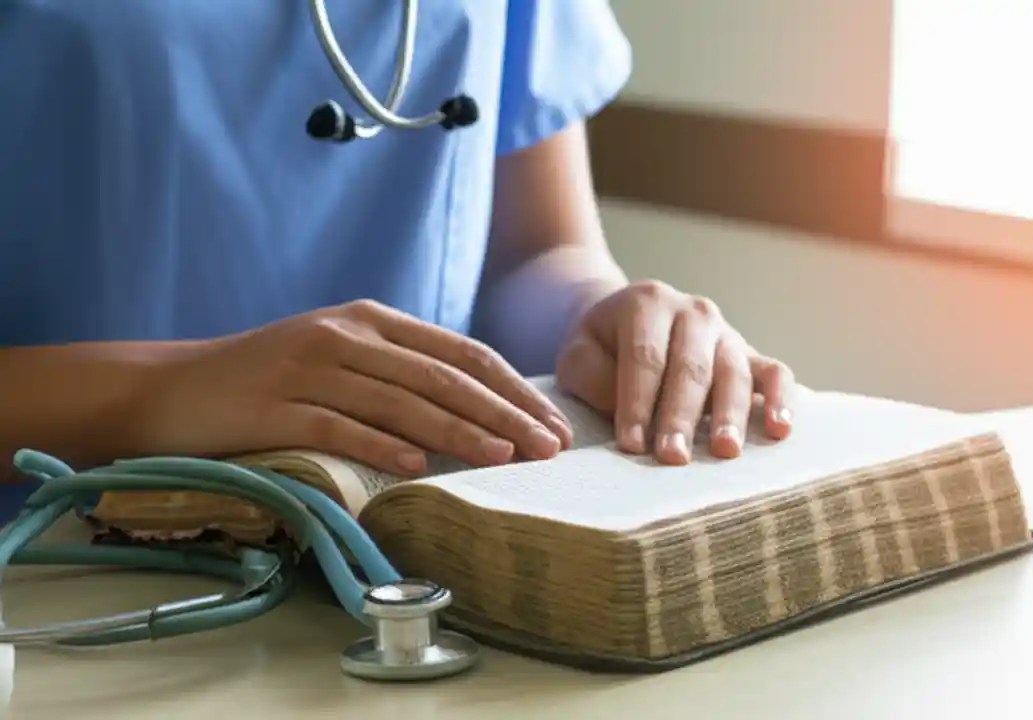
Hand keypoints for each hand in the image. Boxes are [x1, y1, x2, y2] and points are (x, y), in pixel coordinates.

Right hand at [131, 300, 572, 474]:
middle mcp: (346, 336)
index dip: (513, 388)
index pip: (461, 353)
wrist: (169, 388)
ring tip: (503, 459)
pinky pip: (338, 426)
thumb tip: (478, 411)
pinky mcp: (274, 407)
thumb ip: (398, 373)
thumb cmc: (266, 383)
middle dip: (503, 413)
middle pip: (442, 376)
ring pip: (400, 400)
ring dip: (458, 431)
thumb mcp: (339, 360)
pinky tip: (419, 465)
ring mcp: (309, 368)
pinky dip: (381, 444)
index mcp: (370, 321)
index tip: (552, 423)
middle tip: (547, 448)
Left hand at [554, 280, 794, 463]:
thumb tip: (625, 414)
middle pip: (690, 367)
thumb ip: (592, 376)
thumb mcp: (578, 354)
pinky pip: (775, 372)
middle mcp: (693, 311)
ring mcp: (726, 332)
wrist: (629, 321)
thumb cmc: (601, 348)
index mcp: (647, 303)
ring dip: (730, 414)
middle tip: (672, 458)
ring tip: (724, 451)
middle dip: (680, 416)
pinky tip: (780, 428)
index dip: (637, 402)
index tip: (631, 445)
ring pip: (733, 372)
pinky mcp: (751, 354)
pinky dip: (781, 399)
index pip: (645, 357)